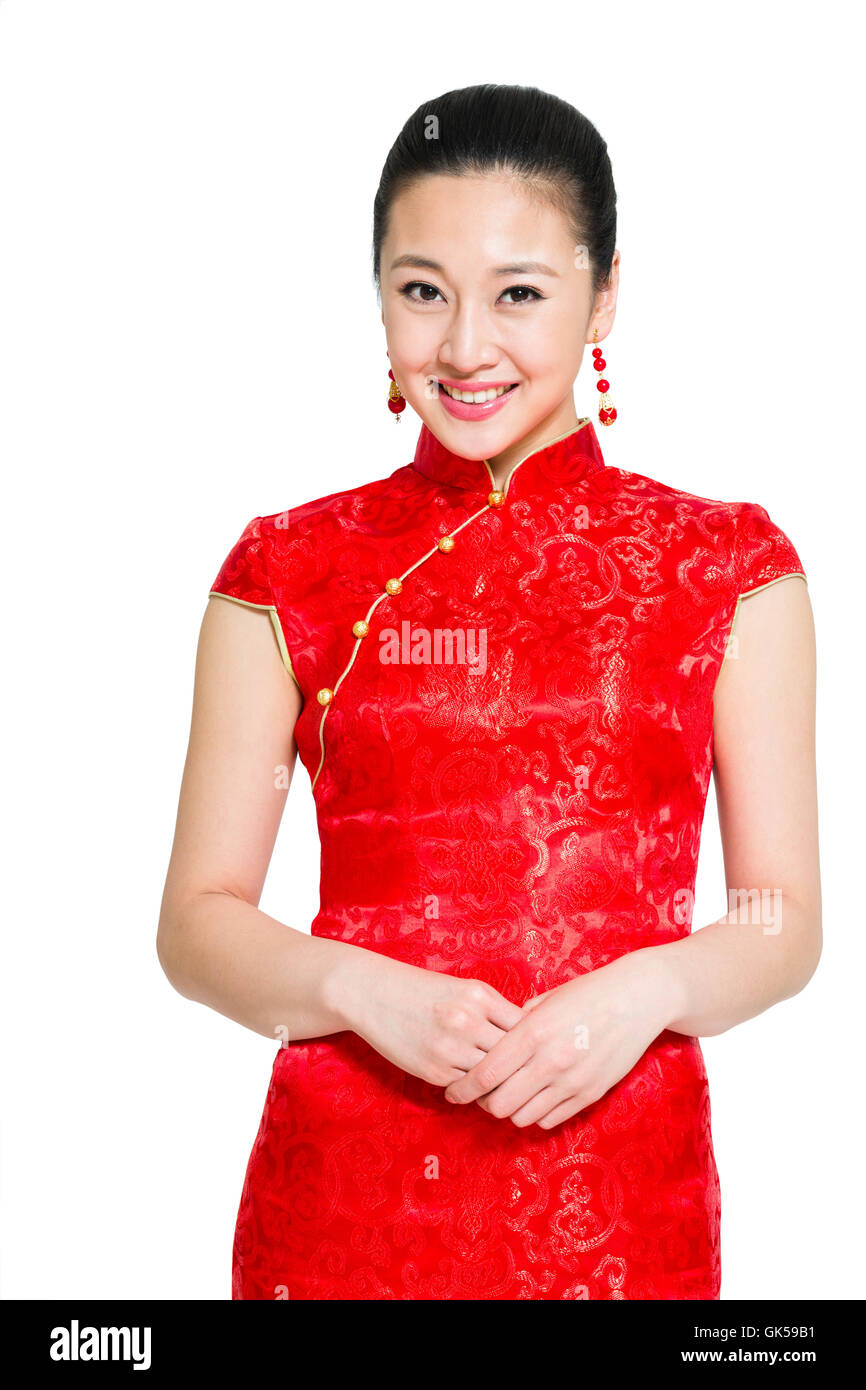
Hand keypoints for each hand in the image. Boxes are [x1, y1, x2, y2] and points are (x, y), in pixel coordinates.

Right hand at [344, 954, 523, 1087]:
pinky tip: (473, 1083)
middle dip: (519, 1066)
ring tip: (500, 1083)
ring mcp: (451, 1048)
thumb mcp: (463, 988)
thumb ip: (494, 1009)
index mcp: (480, 995)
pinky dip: (473, 1087)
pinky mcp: (434, 1070)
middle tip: (524, 1074)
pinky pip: (468, 1087)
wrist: (372, 994)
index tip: (531, 1049)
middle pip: (512, 1055)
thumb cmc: (422, 990)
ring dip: (497, 1082)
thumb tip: (527, 1038)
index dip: (531, 1041)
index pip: (524, 1027)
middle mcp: (468, 1020)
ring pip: (492, 1076)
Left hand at [442, 949, 678, 1128]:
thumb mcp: (545, 1000)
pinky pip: (550, 1119)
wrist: (638, 999)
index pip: (485, 1075)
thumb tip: (488, 1045)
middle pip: (499, 1104)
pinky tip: (534, 1095)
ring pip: (523, 1117)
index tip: (451, 1091)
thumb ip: (515, 1025)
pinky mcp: (590, 1095)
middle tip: (480, 1093)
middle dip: (483, 1102)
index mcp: (533, 1033)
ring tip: (508, 1093)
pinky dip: (535, 1112)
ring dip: (510, 1109)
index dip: (461, 1088)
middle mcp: (551, 1062)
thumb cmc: (588, 993)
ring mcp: (573, 1082)